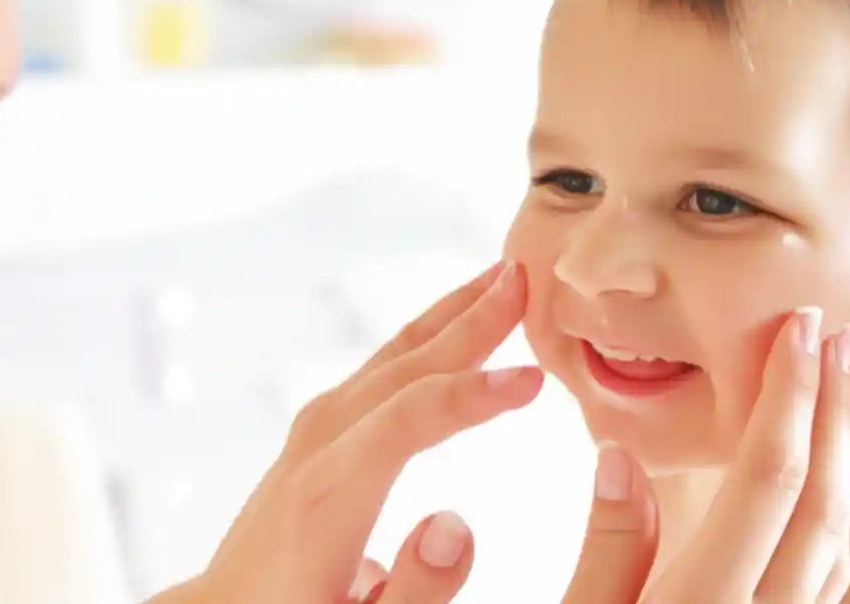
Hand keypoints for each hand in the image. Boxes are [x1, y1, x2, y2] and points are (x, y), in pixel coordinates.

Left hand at [147, 262, 540, 603]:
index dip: (473, 395)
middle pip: (402, 369)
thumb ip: (413, 588)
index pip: (407, 422)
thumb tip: (457, 524)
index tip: (535, 376)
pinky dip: (429, 333)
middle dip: (468, 321)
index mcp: (327, 497)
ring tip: (503, 277)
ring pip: (392, 355)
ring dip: (451, 313)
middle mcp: (317, 447)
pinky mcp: (320, 426)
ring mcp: (314, 429)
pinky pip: (384, 365)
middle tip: (527, 277)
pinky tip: (458, 321)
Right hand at [564, 309, 849, 602]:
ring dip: (839, 452)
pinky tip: (819, 472)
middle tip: (833, 334)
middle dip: (828, 407)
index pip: (766, 477)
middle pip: (820, 497)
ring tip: (832, 387)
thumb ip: (608, 547)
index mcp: (708, 602)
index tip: (797, 328)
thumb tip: (617, 458)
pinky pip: (832, 570)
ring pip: (836, 534)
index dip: (787, 393)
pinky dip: (831, 505)